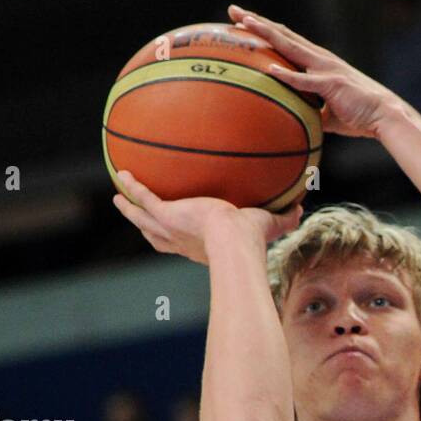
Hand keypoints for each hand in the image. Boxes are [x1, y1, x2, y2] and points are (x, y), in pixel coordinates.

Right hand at [112, 171, 302, 264]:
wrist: (235, 243)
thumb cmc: (252, 242)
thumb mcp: (270, 224)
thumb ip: (285, 216)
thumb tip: (303, 206)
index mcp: (202, 247)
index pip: (187, 244)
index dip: (180, 239)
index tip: (179, 233)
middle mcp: (183, 242)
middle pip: (157, 237)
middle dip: (145, 227)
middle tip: (135, 217)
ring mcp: (172, 230)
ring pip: (143, 220)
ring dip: (129, 211)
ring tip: (118, 199)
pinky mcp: (167, 215)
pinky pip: (144, 198)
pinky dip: (133, 187)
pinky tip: (121, 173)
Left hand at [229, 5, 402, 138]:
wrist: (385, 116)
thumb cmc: (359, 115)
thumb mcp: (329, 113)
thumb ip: (312, 111)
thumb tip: (298, 122)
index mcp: (318, 63)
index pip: (287, 41)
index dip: (265, 30)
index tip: (243, 22)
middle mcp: (320, 59)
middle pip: (283, 35)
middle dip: (257, 22)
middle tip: (233, 10)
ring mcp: (326, 69)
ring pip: (290, 47)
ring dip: (267, 35)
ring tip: (245, 23)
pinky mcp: (332, 85)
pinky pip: (305, 81)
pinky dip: (287, 76)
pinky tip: (269, 69)